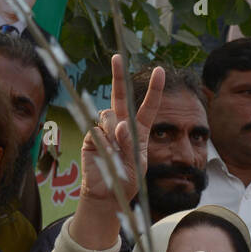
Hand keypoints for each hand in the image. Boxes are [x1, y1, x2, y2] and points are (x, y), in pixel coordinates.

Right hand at [79, 56, 162, 205]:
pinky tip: (104, 151)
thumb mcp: (138, 163)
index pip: (148, 106)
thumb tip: (120, 125)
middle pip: (120, 96)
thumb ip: (132, 144)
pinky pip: (97, 129)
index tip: (160, 71)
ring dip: (114, 131)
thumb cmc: (127, 179)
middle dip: (118, 76)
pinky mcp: (91, 136)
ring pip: (109, 116)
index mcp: (139, 131)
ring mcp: (105, 130)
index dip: (154, 90)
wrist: (107, 194)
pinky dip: (103, 140)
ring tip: (116, 151)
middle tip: (117, 57)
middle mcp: (121, 125)